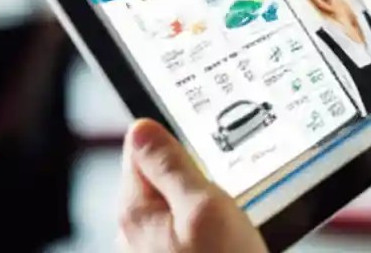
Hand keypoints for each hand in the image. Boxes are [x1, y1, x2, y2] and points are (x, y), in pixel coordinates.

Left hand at [119, 119, 268, 252]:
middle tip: (227, 193)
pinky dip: (214, 224)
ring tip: (235, 220)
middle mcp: (138, 230)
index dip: (177, 142)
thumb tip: (142, 129)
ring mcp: (157, 246)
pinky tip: (233, 236)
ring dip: (210, 201)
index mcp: (136, 210)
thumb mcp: (204, 209)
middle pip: (165, 175)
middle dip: (199, 174)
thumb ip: (172, 167)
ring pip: (184, 201)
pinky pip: (193, 225)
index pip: (140, 147)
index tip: (207, 153)